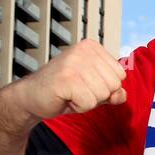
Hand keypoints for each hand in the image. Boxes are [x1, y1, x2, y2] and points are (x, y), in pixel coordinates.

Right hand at [11, 39, 126, 118]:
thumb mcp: (94, 89)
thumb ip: (112, 91)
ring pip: (102, 94)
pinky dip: (79, 107)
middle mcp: (83, 50)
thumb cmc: (65, 92)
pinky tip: (66, 98)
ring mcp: (73, 63)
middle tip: (77, 91)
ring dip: (88, 102)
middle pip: (114, 85)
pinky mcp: (66, 78)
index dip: (106, 87)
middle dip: (98, 96)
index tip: (86, 84)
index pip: (120, 74)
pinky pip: (89, 102)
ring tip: (71, 94)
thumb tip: (122, 95)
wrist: (32, 96)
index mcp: (92, 48)